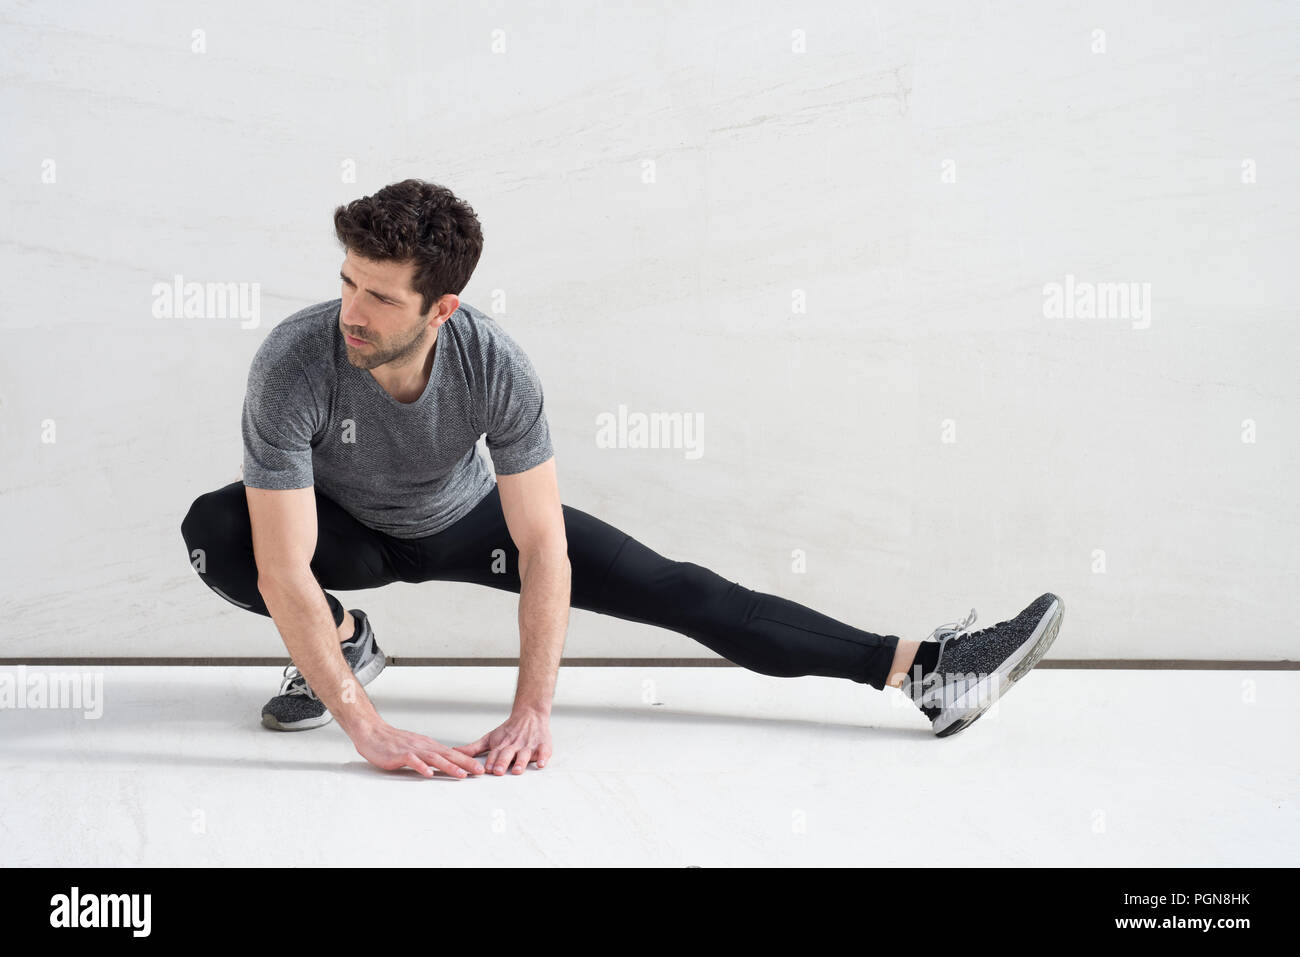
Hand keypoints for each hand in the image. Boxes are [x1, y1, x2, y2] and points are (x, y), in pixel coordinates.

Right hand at [351, 720, 485, 777]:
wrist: (372, 732)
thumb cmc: (392, 742)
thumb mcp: (414, 749)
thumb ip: (428, 756)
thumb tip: (443, 765)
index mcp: (428, 745)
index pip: (451, 753)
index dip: (467, 760)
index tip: (479, 768)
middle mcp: (423, 746)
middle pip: (447, 754)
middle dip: (465, 763)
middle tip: (479, 771)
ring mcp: (412, 749)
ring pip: (434, 758)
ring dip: (449, 766)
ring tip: (461, 774)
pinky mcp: (399, 754)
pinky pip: (412, 761)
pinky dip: (421, 767)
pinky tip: (428, 773)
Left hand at [454, 709, 552, 774]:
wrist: (529, 714)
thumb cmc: (508, 730)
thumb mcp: (490, 738)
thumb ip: (473, 748)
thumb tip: (454, 752)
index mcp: (502, 745)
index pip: (495, 754)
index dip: (491, 761)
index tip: (486, 769)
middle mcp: (515, 745)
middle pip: (508, 754)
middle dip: (503, 762)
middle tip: (498, 771)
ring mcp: (529, 745)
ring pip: (525, 754)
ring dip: (521, 762)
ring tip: (517, 770)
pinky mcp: (543, 745)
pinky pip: (545, 751)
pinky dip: (544, 757)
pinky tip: (541, 764)